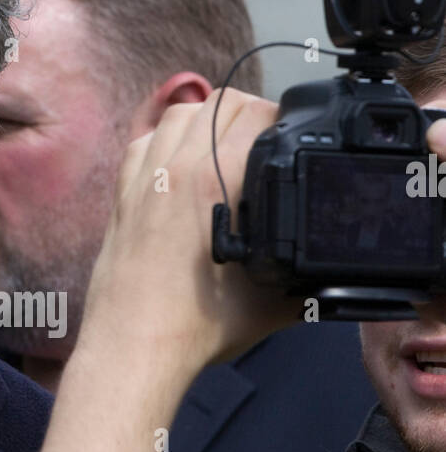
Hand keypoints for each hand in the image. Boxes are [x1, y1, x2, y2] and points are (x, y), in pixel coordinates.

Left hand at [80, 88, 300, 379]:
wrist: (133, 349)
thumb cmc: (193, 329)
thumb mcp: (272, 304)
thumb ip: (307, 285)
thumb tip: (330, 283)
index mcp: (215, 180)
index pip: (257, 114)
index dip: (284, 121)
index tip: (293, 139)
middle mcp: (175, 168)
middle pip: (220, 102)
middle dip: (251, 115)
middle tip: (266, 143)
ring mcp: (144, 179)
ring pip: (179, 113)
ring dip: (207, 118)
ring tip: (226, 146)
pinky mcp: (122, 197)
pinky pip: (143, 142)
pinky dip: (164, 140)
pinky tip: (178, 166)